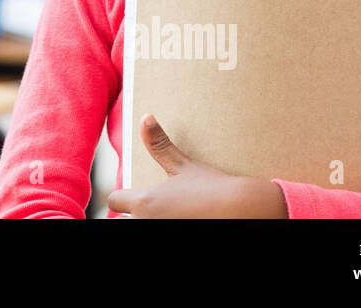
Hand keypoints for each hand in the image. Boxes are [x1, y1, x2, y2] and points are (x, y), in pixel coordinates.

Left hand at [106, 114, 286, 217]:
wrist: (245, 211)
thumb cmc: (213, 189)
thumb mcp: (183, 166)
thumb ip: (159, 145)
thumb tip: (145, 117)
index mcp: (145, 202)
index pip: (114, 200)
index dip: (124, 196)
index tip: (136, 196)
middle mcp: (147, 223)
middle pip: (127, 219)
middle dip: (139, 213)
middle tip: (162, 207)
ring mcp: (161, 233)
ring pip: (141, 225)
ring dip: (151, 220)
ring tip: (174, 213)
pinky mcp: (171, 241)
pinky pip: (159, 234)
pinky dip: (167, 226)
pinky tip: (184, 219)